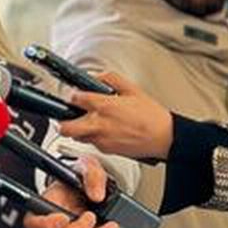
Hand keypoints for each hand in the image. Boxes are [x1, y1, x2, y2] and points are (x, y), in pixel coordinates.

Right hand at [23, 156, 117, 227]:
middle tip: (91, 216)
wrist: (92, 186)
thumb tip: (97, 195)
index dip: (45, 224)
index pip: (33, 221)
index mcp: (48, 203)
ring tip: (110, 227)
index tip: (64, 217)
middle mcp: (55, 224)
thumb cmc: (82, 176)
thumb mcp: (88, 166)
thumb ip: (92, 175)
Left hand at [58, 71, 173, 159]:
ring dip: (78, 129)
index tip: (74, 95)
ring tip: (87, 123)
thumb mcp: (132, 89)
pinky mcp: (107, 150)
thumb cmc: (152, 116)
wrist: (166, 138)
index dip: (71, 96)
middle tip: (65, 116)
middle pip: (65, 127)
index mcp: (104, 106)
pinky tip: (103, 131)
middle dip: (61, 121)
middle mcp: (99, 124)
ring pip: (77, 136)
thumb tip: (95, 77)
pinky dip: (93, 137)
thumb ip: (110, 79)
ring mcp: (101, 139)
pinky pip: (92, 143)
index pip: (74, 99)